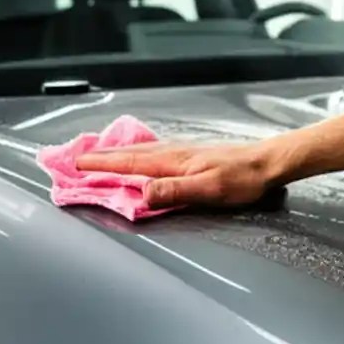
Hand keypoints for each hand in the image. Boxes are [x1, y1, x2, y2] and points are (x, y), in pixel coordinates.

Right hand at [76, 139, 285, 209]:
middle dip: (102, 156)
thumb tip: (142, 193)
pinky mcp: (191, 155)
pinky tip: (139, 155)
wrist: (267, 163)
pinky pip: (153, 151)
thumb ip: (174, 191)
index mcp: (172, 161)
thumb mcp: (208, 190)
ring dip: (117, 153)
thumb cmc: (241, 180)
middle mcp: (172, 152)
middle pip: (129, 153)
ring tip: (100, 154)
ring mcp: (182, 152)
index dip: (102, 165)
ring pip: (140, 151)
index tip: (77, 165)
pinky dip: (136, 153)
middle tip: (77, 158)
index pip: (129, 164)